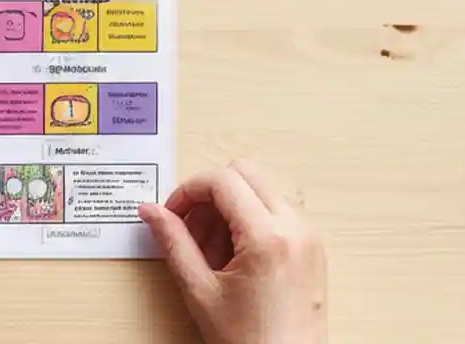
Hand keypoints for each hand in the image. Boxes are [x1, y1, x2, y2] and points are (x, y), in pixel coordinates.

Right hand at [140, 160, 326, 343]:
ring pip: (261, 189)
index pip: (222, 181)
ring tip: (211, 252)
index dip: (188, 190)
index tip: (172, 212)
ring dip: (230, 207)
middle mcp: (295, 229)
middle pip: (244, 173)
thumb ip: (173, 243)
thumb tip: (152, 212)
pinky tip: (233, 257)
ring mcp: (309, 236)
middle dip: (210, 194)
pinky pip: (277, 211)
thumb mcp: (201, 292)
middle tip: (190, 227)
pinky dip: (250, 220)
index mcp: (267, 238)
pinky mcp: (312, 247)